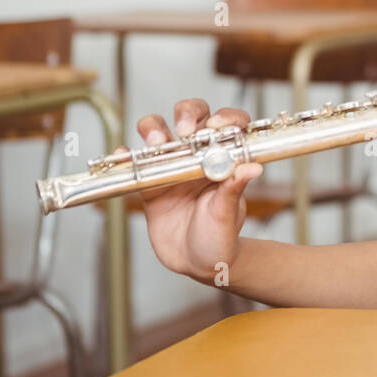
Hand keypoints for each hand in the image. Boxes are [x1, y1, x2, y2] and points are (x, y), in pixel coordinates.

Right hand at [121, 99, 262, 284]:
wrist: (197, 262)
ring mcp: (171, 165)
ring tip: (155, 142)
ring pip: (159, 132)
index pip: (229, 125)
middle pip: (192, 116)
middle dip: (187, 113)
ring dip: (154, 128)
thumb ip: (235, 190)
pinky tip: (123, 157)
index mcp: (224, 158)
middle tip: (184, 130)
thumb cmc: (219, 235)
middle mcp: (198, 155)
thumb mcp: (228, 214)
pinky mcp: (149, 181)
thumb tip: (253, 168)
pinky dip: (125, 155)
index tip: (217, 126)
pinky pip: (133, 162)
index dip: (225, 117)